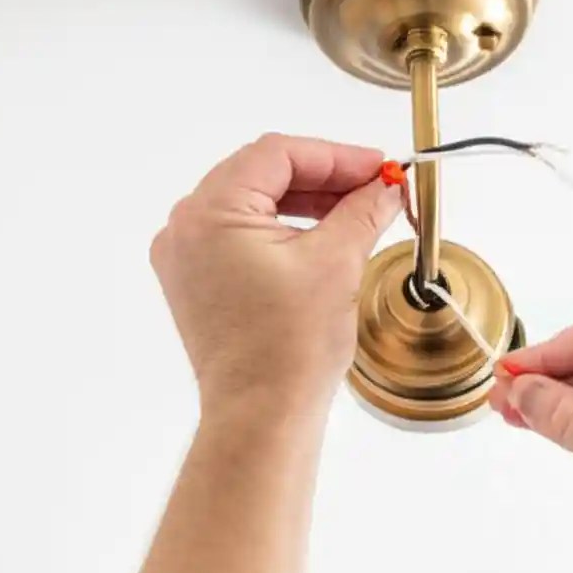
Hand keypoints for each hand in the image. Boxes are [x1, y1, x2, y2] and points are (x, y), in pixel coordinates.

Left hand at [149, 133, 400, 418]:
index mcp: (209, 212)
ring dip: (305, 202)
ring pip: (252, 204)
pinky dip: (282, 230)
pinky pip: (241, 235)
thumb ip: (363, 210)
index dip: (335, 156)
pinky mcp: (197, 283)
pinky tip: (323, 238)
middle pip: (261, 175)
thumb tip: (386, 187)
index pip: (277, 155)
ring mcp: (186, 257)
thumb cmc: (286, 352)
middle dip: (323, 178)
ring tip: (356, 212)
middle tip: (373, 186)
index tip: (376, 167)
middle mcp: (186, 228)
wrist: (261, 416)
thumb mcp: (337, 262)